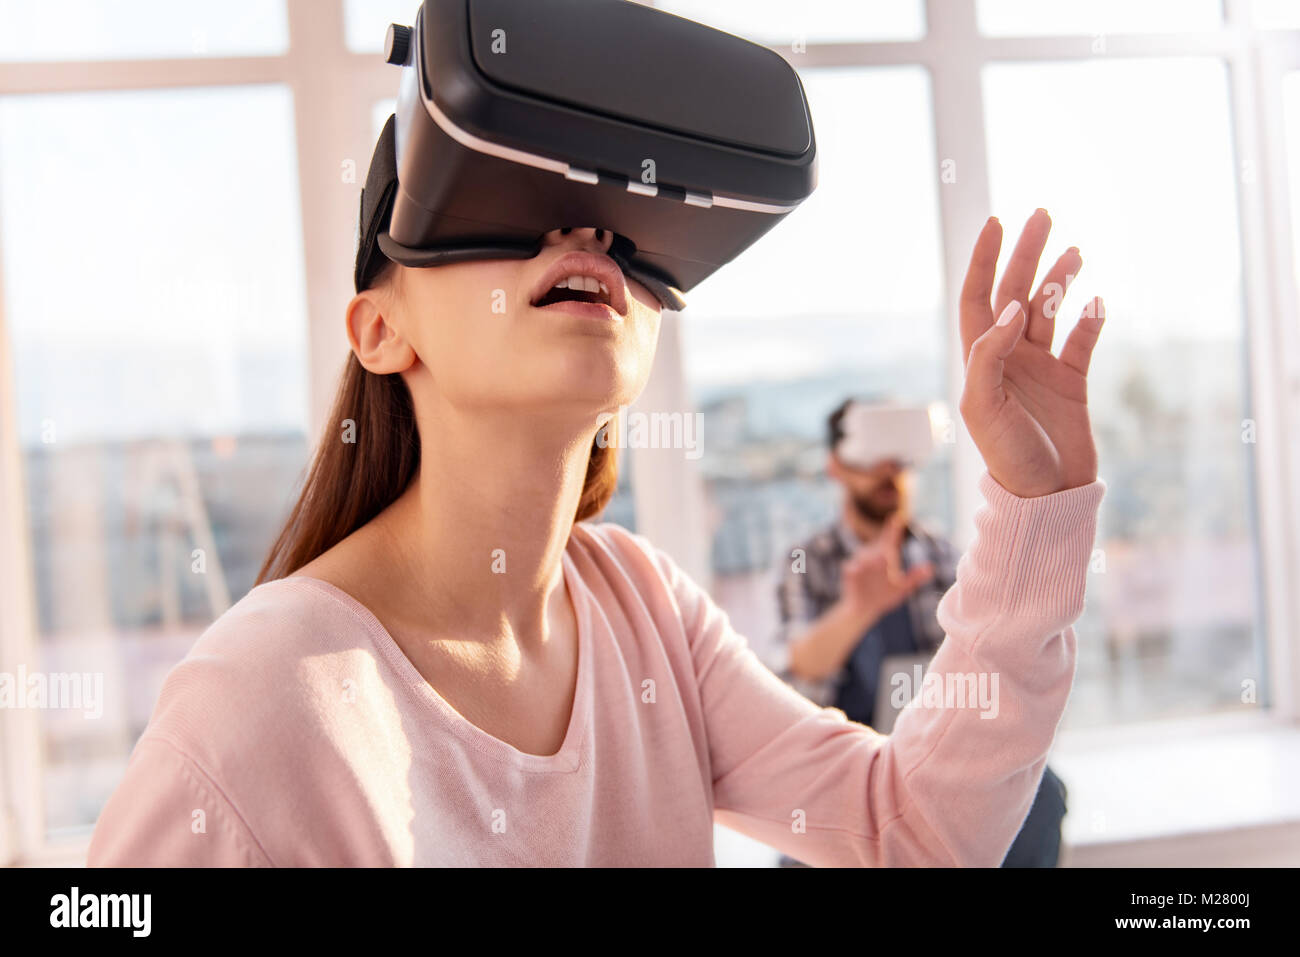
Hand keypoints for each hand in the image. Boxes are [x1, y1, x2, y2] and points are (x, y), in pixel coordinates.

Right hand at [839, 514, 933, 622]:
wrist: (863, 610)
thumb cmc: (883, 597)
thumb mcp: (901, 589)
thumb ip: (914, 578)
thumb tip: (931, 568)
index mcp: (884, 559)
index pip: (890, 541)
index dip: (894, 529)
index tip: (899, 516)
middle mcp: (872, 558)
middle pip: (878, 547)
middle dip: (884, 542)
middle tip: (893, 534)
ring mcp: (859, 565)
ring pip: (865, 556)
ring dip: (872, 557)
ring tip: (884, 557)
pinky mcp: (850, 574)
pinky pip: (852, 568)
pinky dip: (856, 568)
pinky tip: (859, 568)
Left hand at [959, 209, 1105, 497]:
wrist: (1046, 496)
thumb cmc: (1006, 455)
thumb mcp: (983, 406)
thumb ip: (990, 354)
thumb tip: (1012, 308)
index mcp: (980, 359)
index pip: (977, 298)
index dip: (983, 261)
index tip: (997, 224)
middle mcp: (1008, 358)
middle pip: (1016, 293)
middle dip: (1026, 255)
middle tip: (1042, 215)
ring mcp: (1040, 368)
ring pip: (1049, 310)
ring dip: (1059, 279)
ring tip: (1073, 252)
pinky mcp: (1071, 383)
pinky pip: (1082, 341)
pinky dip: (1090, 320)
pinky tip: (1097, 301)